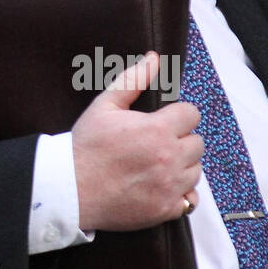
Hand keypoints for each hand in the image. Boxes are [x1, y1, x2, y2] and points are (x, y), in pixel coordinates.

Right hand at [71, 51, 202, 231]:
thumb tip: (154, 59)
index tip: (164, 122)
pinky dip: (181, 195)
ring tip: (157, 167)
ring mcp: (170, 186)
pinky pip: (190, 200)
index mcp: (157, 129)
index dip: (178, 116)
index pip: (191, 114)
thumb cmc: (86, 147)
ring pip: (195, 171)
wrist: (69, 190)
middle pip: (197, 143)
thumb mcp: (104, 106)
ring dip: (182, 167)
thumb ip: (133, 81)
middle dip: (181, 141)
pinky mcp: (165, 210)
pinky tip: (162, 189)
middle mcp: (169, 157)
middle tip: (158, 146)